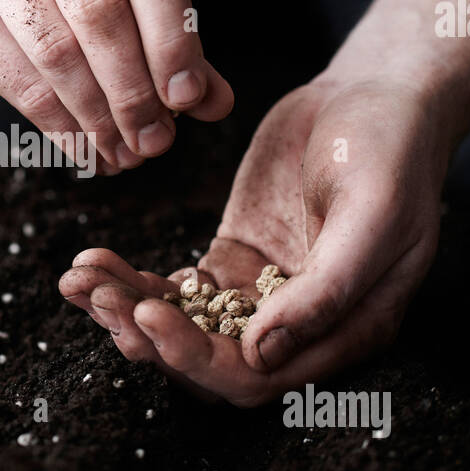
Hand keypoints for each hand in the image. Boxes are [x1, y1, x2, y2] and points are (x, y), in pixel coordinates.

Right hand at [0, 0, 232, 173]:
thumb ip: (176, 36)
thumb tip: (215, 103)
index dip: (174, 38)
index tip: (189, 98)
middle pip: (101, 12)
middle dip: (136, 90)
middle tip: (158, 141)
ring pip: (58, 51)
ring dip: (99, 116)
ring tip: (127, 154)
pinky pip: (20, 81)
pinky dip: (62, 127)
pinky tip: (87, 151)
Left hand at [58, 75, 449, 404]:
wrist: (377, 92)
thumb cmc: (391, 149)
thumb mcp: (372, 215)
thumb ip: (326, 290)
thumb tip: (261, 356)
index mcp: (344, 332)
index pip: (255, 377)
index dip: (195, 358)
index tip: (146, 313)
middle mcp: (300, 329)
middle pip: (207, 362)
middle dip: (144, 337)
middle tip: (94, 294)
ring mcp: (262, 297)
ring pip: (183, 329)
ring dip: (127, 311)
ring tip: (78, 278)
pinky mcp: (233, 263)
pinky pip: (176, 289)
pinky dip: (133, 281)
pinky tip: (93, 262)